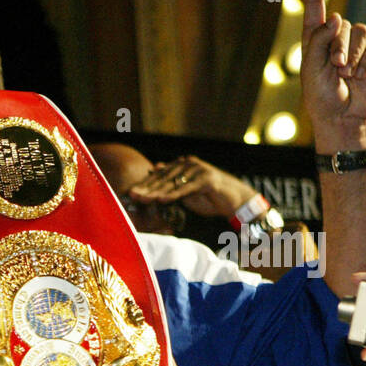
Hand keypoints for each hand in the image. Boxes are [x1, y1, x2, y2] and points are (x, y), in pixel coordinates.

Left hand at [127, 155, 253, 219]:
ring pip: (174, 183)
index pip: (160, 176)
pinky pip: (187, 189)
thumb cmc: (209, 198)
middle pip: (164, 178)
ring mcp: (199, 170)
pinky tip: (162, 200)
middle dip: (147, 188)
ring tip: (143, 199)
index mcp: (183, 166)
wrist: (235, 201)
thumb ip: (171, 186)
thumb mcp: (186, 193)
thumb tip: (153, 171)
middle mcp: (190, 164)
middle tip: (132, 196)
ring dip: (157, 192)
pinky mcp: (207, 180)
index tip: (131, 194)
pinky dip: (174, 195)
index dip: (145, 185)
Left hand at [300, 0, 365, 149]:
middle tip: (335, 67)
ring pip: (361, 31)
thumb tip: (335, 16)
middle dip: (338, 45)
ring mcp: (357, 47)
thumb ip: (319, 41)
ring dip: (353, 54)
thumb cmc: (321, 98)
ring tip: (346, 74)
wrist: (342, 118)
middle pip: (341, 24)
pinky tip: (360, 76)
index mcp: (316, 41)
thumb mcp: (311, 69)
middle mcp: (337, 40)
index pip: (316, 8)